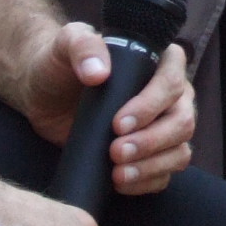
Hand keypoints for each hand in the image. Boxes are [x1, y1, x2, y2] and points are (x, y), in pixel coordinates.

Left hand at [20, 23, 197, 194]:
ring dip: (152, 165)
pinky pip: (164, 173)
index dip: (152, 105)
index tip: (118, 123)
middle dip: (152, 141)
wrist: (43, 94)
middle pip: (182, 121)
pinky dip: (147, 181)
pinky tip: (120, 182)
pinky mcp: (149, 153)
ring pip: (179, 150)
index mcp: (157, 62)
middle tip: (116, 152)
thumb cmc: (59, 62)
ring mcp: (162, 126)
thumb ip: (83, 46)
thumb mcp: (66, 44)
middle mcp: (169, 95)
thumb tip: (99, 73)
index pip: (173, 81)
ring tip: (118, 173)